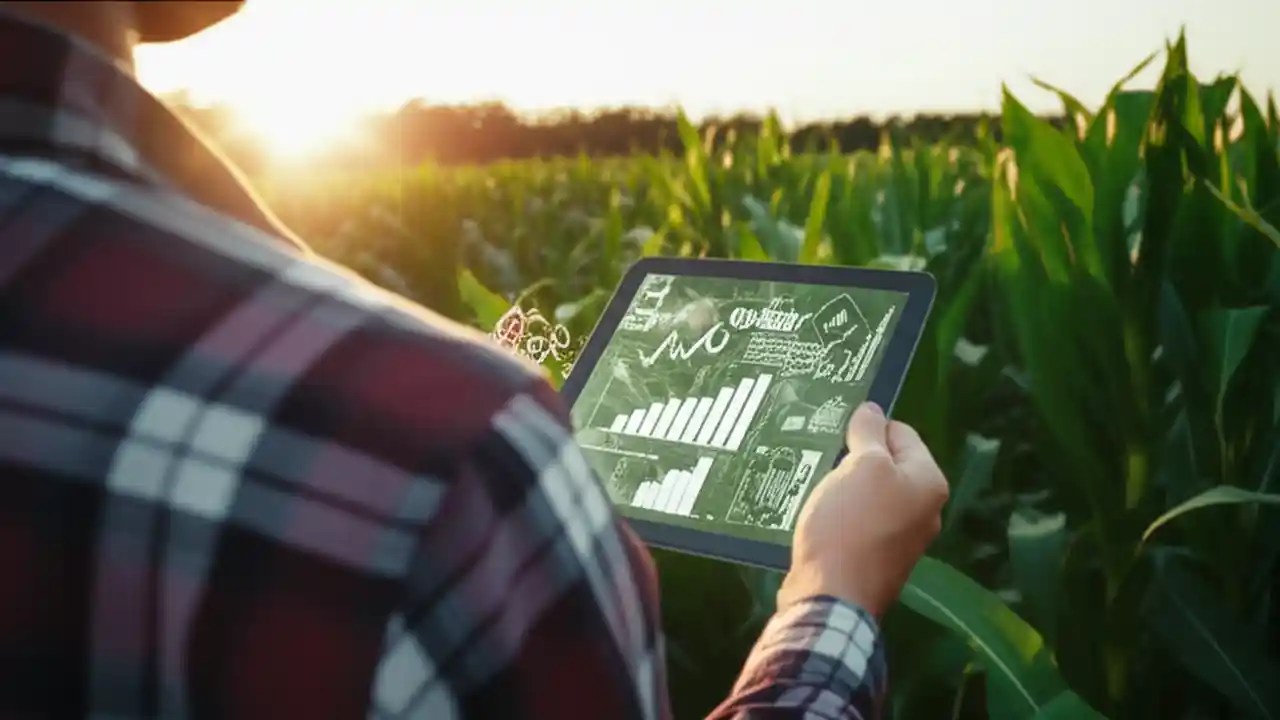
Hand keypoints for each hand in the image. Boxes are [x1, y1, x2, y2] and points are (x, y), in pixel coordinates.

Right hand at [778, 402, 948, 617]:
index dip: (868, 427)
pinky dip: (841, 516)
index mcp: (929, 484)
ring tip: (816, 484)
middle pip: (887, 465)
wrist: (831, 598)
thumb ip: (869, 432)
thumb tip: (872, 409)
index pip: (901, 433)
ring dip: (845, 488)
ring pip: (871, 495)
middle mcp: (925, 511)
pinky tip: (819, 516)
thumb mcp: (860, 466)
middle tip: (823, 456)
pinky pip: (860, 524)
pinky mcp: (878, 561)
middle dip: (855, 459)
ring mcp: (903, 540)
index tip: (837, 431)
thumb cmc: (850, 523)